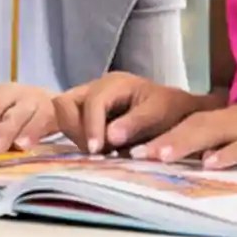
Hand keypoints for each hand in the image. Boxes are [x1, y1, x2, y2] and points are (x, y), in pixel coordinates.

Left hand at [0, 84, 56, 155]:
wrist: (62, 110)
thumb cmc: (25, 120)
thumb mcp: (3, 121)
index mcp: (0, 95)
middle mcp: (17, 94)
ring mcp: (37, 100)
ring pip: (19, 114)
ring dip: (7, 131)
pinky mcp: (55, 110)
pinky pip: (42, 121)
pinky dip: (32, 132)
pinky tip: (24, 145)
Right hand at [53, 72, 216, 153]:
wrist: (175, 112)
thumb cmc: (170, 110)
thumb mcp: (160, 114)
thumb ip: (136, 123)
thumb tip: (110, 137)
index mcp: (115, 83)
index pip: (93, 102)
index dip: (91, 126)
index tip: (96, 151)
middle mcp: (96, 88)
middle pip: (64, 103)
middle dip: (75, 129)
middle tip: (93, 152)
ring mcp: (87, 100)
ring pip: (62, 114)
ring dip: (73, 135)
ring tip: (95, 153)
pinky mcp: (83, 115)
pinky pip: (67, 124)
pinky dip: (72, 137)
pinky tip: (84, 151)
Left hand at [136, 104, 236, 169]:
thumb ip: (234, 144)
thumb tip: (207, 158)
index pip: (193, 122)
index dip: (165, 133)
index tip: (139, 146)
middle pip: (194, 125)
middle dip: (164, 138)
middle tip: (135, 153)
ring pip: (212, 132)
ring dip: (184, 143)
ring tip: (159, 156)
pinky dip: (225, 154)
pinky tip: (209, 163)